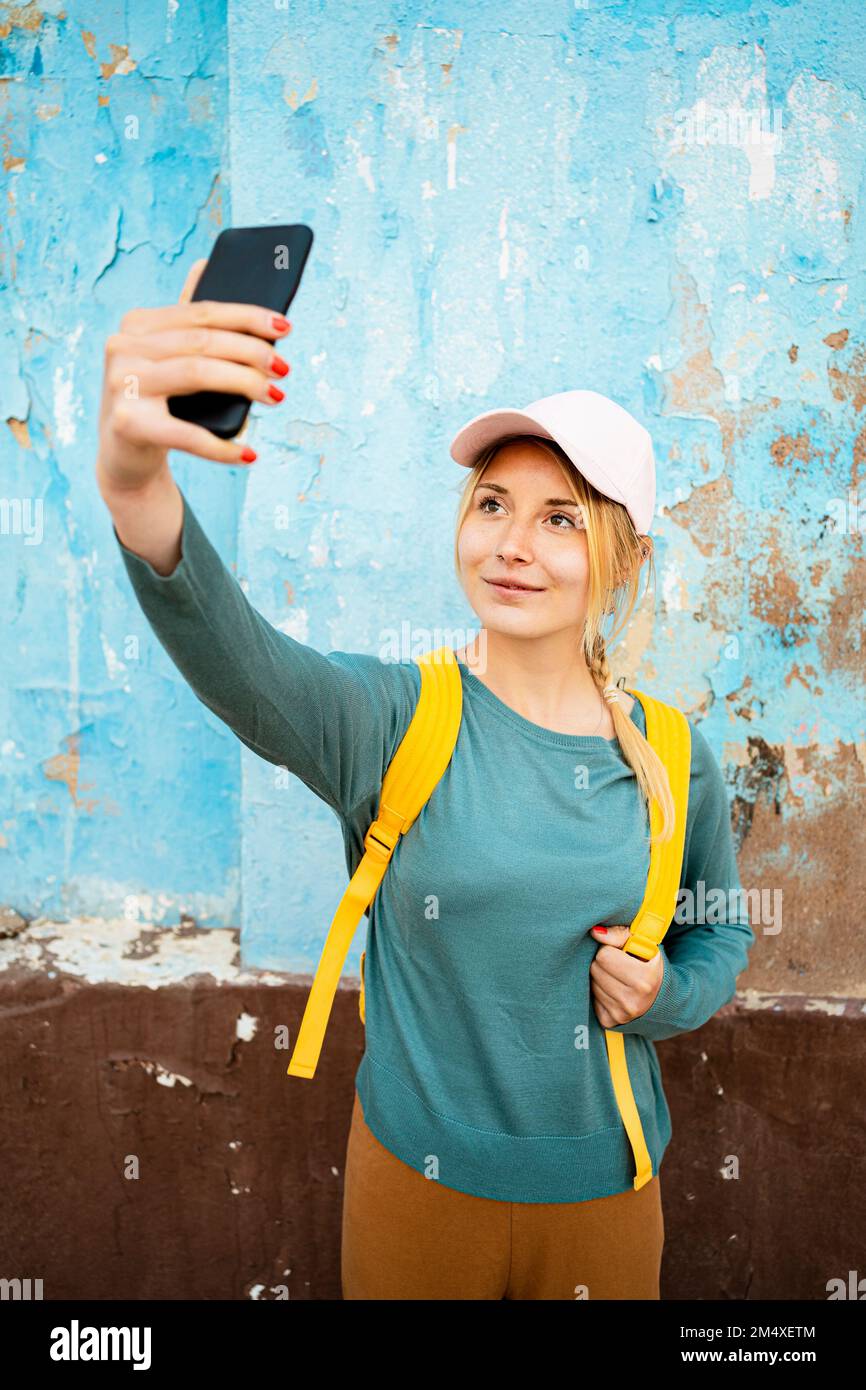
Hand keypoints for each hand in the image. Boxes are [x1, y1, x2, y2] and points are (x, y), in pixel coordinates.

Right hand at [96, 258, 291, 493]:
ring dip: (245, 384)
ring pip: (196, 373)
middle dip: (251, 351)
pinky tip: (249, 454)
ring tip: (276, 397)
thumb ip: (185, 319)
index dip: (247, 317)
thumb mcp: (168, 359)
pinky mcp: (127, 424)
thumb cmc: (156, 404)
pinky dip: (222, 446)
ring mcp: (122, 385)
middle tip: (285, 368)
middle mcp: (122, 348)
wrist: (124, 459)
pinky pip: (186, 433)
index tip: (285, 326)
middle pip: (202, 341)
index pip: (201, 312)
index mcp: (137, 325)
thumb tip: (206, 264)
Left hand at [588, 925, 663, 1028]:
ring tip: (617, 977)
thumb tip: (595, 933)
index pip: (604, 955)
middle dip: (603, 962)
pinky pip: (591, 998)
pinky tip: (614, 990)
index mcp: (644, 979)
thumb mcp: (645, 945)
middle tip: (618, 964)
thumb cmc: (650, 965)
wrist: (662, 999)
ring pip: (591, 982)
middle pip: (595, 968)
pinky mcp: (609, 1021)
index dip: (610, 949)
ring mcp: (620, 1014)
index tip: (621, 953)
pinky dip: (600, 992)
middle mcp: (632, 1001)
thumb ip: (620, 934)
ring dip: (600, 977)